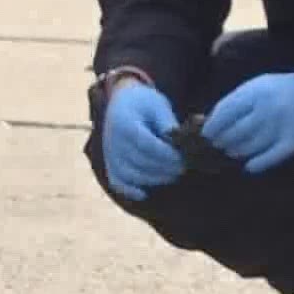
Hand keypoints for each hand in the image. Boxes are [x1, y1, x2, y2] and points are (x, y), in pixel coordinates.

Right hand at [102, 81, 183, 199]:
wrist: (122, 99)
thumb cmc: (144, 102)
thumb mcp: (158, 106)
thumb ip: (168, 125)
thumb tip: (181, 144)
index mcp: (125, 122)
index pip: (148, 145)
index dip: (167, 155)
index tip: (183, 158)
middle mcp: (113, 140)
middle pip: (141, 161)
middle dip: (164, 168)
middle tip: (183, 167)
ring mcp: (109, 153)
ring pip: (130, 174)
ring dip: (153, 179)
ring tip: (171, 175)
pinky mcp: (110, 162)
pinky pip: (116, 181)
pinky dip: (129, 190)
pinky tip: (144, 194)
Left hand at [201, 72, 293, 174]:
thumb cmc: (275, 91)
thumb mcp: (255, 87)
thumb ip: (234, 102)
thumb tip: (207, 122)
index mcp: (255, 92)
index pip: (226, 112)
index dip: (213, 126)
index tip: (206, 134)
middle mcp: (267, 108)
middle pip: (236, 132)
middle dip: (223, 140)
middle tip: (218, 144)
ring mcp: (281, 125)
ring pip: (250, 146)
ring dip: (237, 151)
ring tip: (232, 151)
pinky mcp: (292, 141)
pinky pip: (271, 157)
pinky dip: (258, 164)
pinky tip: (249, 167)